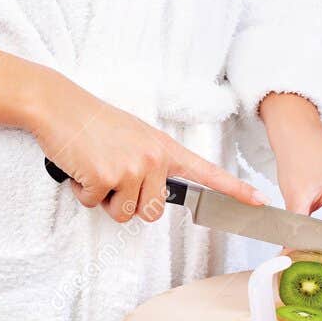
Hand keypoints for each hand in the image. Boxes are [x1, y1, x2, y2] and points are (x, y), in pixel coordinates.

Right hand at [27, 68, 265, 223]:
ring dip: (105, 199)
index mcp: (165, 148)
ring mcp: (131, 168)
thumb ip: (153, 163)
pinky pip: (96, 205)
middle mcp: (154, 158)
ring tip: (96, 167)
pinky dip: (84, 192)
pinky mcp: (105, 177)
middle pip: (151, 213)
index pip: (207, 172)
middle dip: (128, 203)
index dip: (235, 190)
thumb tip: (156, 194)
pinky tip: (81, 166)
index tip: (260, 202)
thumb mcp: (136, 137)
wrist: (62, 106)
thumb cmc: (95, 124)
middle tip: (112, 174)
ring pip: (124, 214)